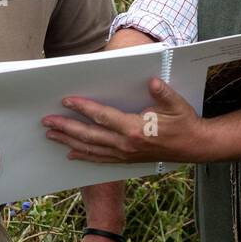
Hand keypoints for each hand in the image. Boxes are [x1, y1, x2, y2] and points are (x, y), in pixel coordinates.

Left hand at [43, 78, 206, 164]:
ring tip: (51, 136)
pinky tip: (71, 153)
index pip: (103, 116)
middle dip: (66, 128)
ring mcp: (125, 154)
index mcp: (135, 129)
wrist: (194, 146)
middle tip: (46, 122)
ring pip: (91, 149)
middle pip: (89, 135)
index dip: (83, 108)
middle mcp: (126, 144)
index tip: (67, 100)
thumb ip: (163, 92)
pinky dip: (83, 156)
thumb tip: (152, 81)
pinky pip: (100, 159)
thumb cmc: (184, 122)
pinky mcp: (127, 160)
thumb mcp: (176, 104)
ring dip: (69, 142)